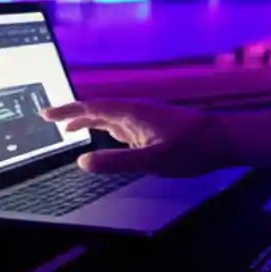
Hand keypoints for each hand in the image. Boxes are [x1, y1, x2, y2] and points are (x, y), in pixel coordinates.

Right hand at [41, 100, 235, 175]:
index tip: (46, 113)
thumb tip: (81, 162)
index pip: (92, 108)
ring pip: (110, 117)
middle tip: (51, 119)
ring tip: (71, 129)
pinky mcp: (154, 129)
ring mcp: (145, 120)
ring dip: (89, 121)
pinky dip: (106, 129)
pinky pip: (123, 126)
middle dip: (74, 114)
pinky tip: (106, 136)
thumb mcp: (152, 160)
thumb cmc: (192, 149)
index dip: (67, 110)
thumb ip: (116, 162)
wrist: (224, 140)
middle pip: (98, 110)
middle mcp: (136, 112)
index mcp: (132, 113)